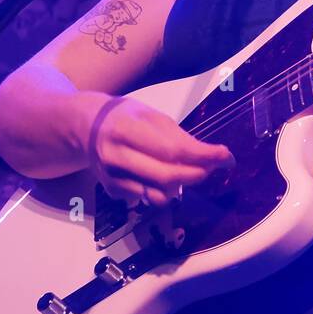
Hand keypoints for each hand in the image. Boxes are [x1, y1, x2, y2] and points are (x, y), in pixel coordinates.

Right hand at [87, 95, 234, 207]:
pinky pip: (146, 197)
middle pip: (166, 176)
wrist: (86, 125)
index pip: (171, 150)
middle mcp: (115, 156)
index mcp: (126, 129)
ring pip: (157, 194)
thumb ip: (179, 137)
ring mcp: (111, 176)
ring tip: (184, 170)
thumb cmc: (126, 117)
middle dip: (196, 174)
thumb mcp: (152, 116)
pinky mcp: (111, 190)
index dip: (202, 156)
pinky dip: (161, 190)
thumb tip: (212, 157)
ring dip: (180, 186)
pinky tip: (159, 174)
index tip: (226, 156)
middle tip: (212, 168)